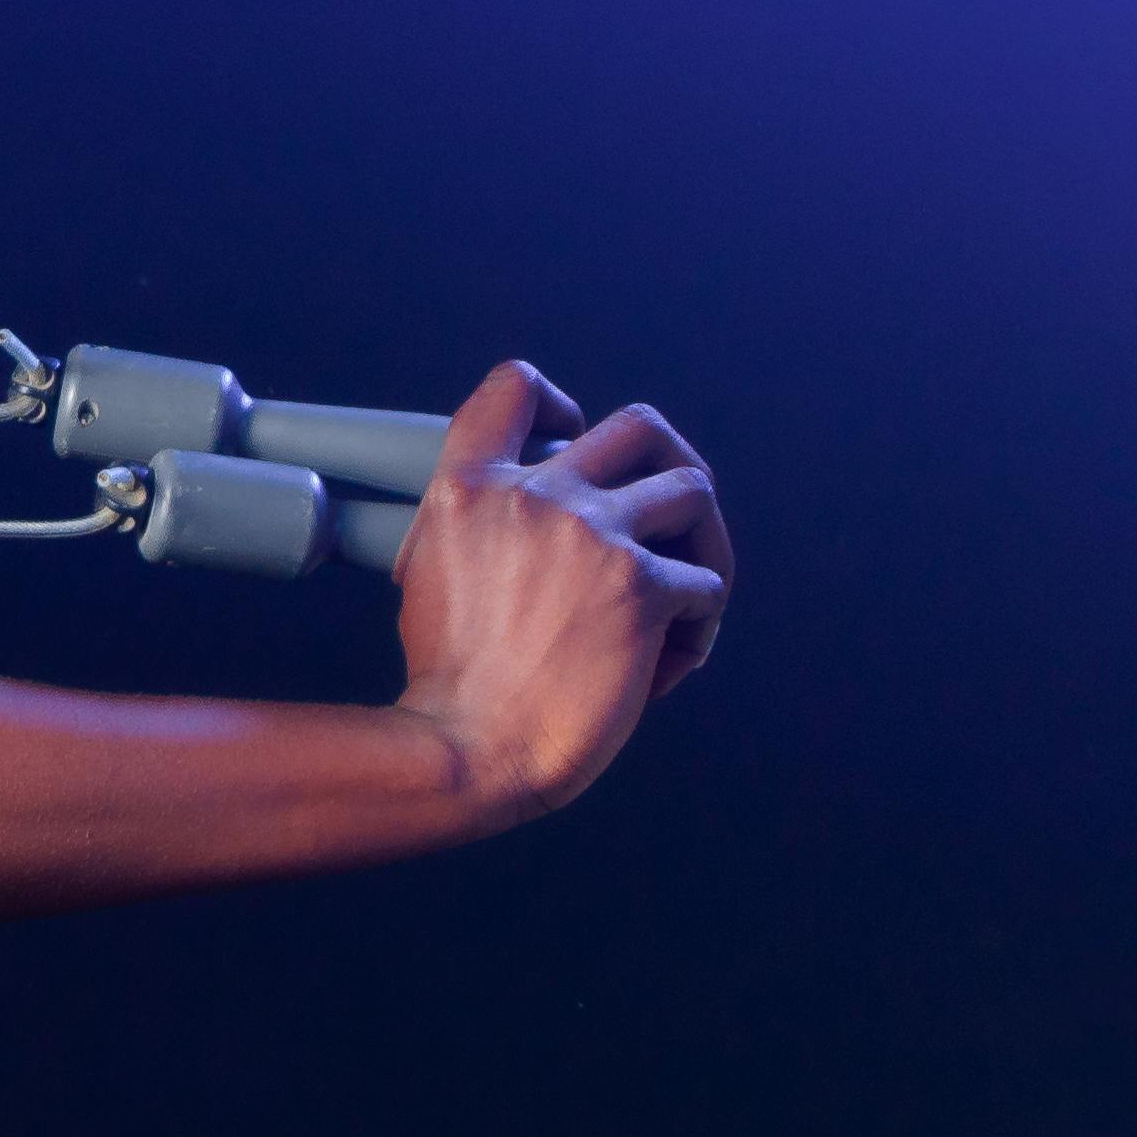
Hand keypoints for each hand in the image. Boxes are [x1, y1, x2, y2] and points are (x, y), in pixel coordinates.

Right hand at [390, 364, 732, 820]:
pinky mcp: (644, 589)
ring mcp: (595, 537)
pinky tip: (666, 664)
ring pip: (694, 490)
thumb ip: (475, 524)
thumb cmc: (451, 679)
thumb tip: (516, 512)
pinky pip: (708, 587)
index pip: (517, 389)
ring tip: (688, 592)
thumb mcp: (428, 570)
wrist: (468, 747)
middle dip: (670, 464)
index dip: (559, 406)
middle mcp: (537, 497)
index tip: (571, 443)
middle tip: (667, 515)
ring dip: (705, 542)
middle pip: (641, 426)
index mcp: (473, 490)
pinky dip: (698, 628)